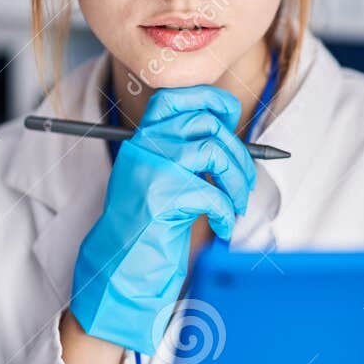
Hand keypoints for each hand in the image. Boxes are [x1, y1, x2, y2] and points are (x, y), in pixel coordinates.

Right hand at [68, 85, 254, 353]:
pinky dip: (227, 212)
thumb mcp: (159, 180)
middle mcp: (144, 148)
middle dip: (240, 154)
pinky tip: (222, 225)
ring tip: (237, 204)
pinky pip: (214, 194)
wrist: (117, 266)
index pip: (174, 98)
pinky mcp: (163, 198)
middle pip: (207, 124)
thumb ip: (182, 155)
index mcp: (142, 141)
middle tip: (245, 183)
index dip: (210, 99)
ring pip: (215, 151)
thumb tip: (231, 139)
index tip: (230, 117)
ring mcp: (152, 170)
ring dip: (238, 181)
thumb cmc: (146, 227)